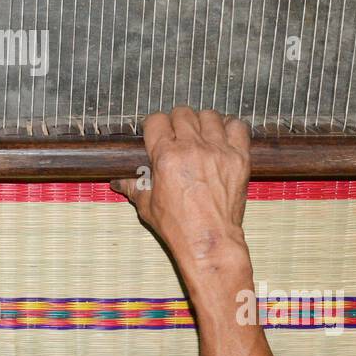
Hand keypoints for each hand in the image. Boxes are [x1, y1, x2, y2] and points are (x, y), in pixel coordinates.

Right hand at [111, 107, 251, 277]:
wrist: (210, 241)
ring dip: (202, 123)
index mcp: (166, 157)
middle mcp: (192, 148)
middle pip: (182, 113)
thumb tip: (117, 181)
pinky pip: (237, 127)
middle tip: (178, 137)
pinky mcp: (239, 158)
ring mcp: (218, 151)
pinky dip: (230, 128)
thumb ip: (133, 187)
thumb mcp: (147, 206)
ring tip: (201, 136)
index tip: (158, 134)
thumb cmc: (178, 227)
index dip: (155, 126)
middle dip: (177, 123)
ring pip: (209, 116)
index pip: (157, 120)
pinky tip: (223, 138)